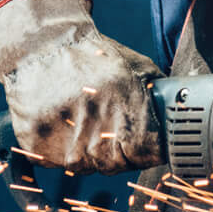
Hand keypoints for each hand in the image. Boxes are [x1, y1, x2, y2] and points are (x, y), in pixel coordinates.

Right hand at [0, 0, 163, 172]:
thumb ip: (157, 97)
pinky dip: (58, 147)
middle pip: (115, 165)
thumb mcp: (137, 67)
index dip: (146, 150)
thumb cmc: (91, 55)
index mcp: (126, 115)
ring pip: (85, 166)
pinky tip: (60, 120)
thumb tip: (175, 116)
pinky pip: (55, 162)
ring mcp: (64, 146)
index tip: (142, 142)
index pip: (146, 156)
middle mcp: (96, 135)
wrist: (43, 45)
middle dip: (116, 150)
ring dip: (86, 149)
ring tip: (81, 116)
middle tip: (106, 123)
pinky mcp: (37, 148)